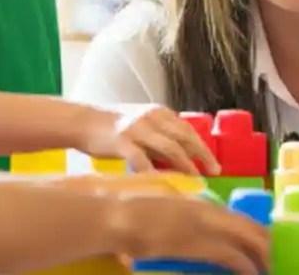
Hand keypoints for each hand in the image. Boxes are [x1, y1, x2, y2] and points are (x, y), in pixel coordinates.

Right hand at [79, 104, 220, 175]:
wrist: (84, 122)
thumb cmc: (115, 128)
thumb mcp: (143, 125)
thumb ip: (161, 137)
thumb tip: (182, 160)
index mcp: (159, 113)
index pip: (187, 130)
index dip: (202, 147)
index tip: (214, 164)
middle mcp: (151, 117)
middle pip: (184, 137)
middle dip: (201, 156)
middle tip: (213, 173)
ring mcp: (137, 129)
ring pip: (169, 147)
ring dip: (184, 165)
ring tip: (194, 180)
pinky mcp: (122, 141)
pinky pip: (142, 159)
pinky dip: (154, 172)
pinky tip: (162, 185)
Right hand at [108, 192, 269, 274]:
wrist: (116, 217)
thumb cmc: (133, 213)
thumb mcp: (163, 208)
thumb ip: (182, 215)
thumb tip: (191, 227)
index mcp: (199, 204)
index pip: (237, 217)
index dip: (255, 231)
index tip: (266, 244)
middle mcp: (206, 212)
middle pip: (248, 227)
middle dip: (267, 243)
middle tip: (278, 258)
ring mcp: (202, 226)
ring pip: (245, 239)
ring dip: (261, 256)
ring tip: (272, 268)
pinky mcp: (194, 243)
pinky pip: (228, 255)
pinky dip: (244, 265)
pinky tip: (252, 274)